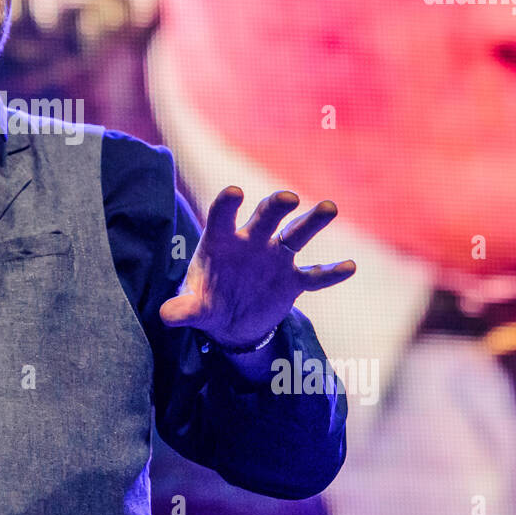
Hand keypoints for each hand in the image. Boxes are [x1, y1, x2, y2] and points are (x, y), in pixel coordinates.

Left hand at [159, 187, 355, 347]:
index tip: (235, 192)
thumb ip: (182, 309)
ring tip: (329, 208)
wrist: (229, 322)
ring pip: (296, 234)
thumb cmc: (205, 302)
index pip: (222, 216)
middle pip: (266, 217)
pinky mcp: (292, 280)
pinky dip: (331, 273)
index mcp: (221, 241)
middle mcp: (251, 242)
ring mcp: (275, 258)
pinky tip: (349, 266)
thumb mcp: (192, 307)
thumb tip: (166, 316)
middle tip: (288, 197)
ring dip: (313, 222)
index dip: (227, 204)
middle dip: (276, 206)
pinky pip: (315, 276)